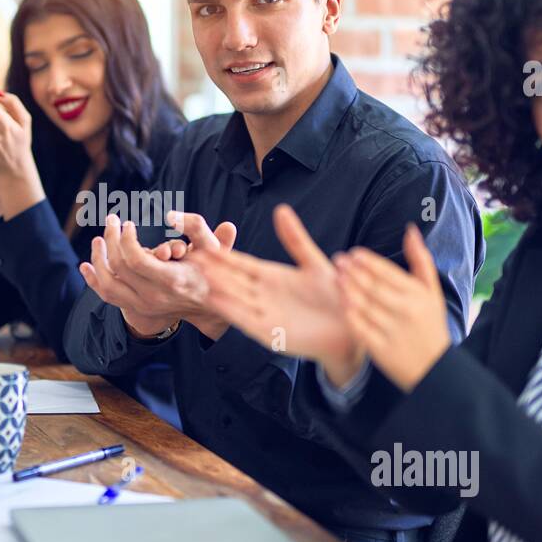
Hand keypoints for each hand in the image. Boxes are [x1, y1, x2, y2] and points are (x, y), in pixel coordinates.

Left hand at [77, 211, 237, 340]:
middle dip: (112, 239)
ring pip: (108, 285)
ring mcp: (143, 305)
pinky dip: (93, 280)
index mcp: (172, 280)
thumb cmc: (209, 270)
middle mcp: (154, 296)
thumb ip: (196, 226)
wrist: (209, 304)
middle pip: (119, 268)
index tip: (129, 224)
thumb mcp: (211, 247)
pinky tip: (85, 265)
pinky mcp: (136, 307)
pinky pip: (107, 296)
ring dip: (98, 260)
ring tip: (98, 239)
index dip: (127, 239)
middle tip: (113, 220)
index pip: (136, 260)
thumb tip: (170, 215)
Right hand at [194, 203, 366, 385]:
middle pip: (232, 280)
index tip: (203, 247)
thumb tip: (280, 209)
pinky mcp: (270, 332)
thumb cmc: (337, 297)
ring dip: (216, 288)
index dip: (223, 256)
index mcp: (272, 277)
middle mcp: (263, 294)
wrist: (352, 329)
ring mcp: (265, 313)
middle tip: (189, 259)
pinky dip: (230, 309)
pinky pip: (245, 319)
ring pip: (235, 298)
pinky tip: (214, 299)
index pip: (242, 264)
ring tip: (196, 278)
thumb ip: (295, 239)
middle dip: (212, 270)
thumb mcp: (314, 264)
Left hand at [336, 223, 450, 392]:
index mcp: (418, 296)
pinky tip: (341, 303)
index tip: (353, 253)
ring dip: (348, 290)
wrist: (434, 369)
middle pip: (374, 287)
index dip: (369, 262)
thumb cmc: (430, 325)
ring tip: (335, 276)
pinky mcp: (381, 349)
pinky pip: (361, 328)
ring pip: (365, 306)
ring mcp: (393, 331)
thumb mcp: (432, 292)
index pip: (389, 274)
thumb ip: (420, 260)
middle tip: (338, 259)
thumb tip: (410, 230)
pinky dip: (350, 315)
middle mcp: (406, 312)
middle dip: (354, 272)